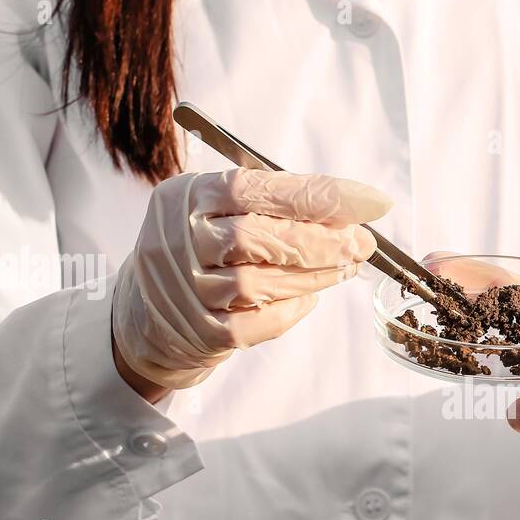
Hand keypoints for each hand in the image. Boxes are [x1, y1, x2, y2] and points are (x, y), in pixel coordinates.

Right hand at [112, 168, 390, 391]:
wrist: (149, 309)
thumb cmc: (205, 248)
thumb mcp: (222, 208)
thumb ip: (275, 202)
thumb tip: (352, 208)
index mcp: (191, 196)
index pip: (256, 188)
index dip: (318, 195)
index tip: (370, 202)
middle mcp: (182, 239)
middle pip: (256, 237)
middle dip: (320, 241)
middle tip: (362, 244)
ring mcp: (188, 289)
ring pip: (258, 283)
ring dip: (313, 277)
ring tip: (345, 268)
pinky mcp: (201, 331)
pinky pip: (255, 323)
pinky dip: (289, 311)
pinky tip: (309, 300)